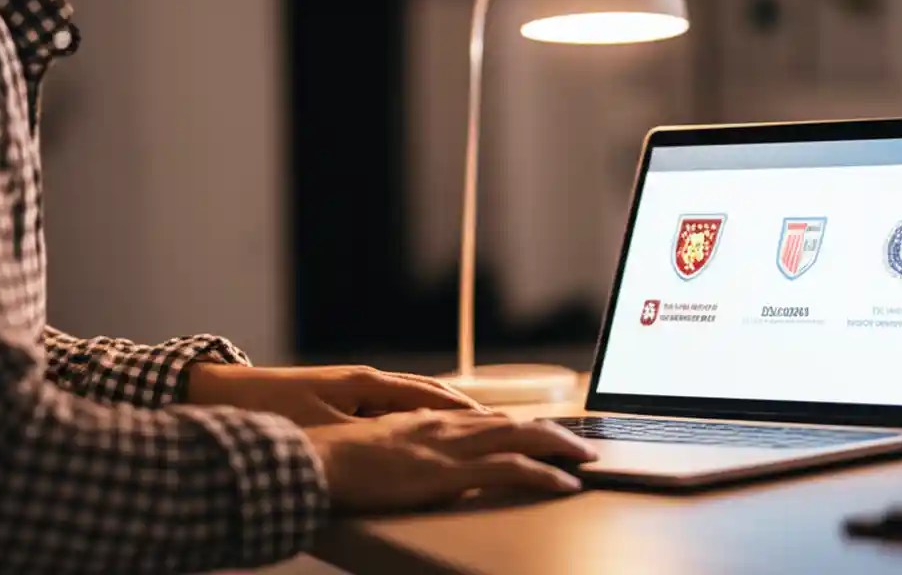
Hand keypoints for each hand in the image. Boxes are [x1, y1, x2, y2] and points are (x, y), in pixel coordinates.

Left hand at [185, 364, 488, 425]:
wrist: (224, 391)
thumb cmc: (270, 410)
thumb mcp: (321, 427)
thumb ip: (364, 438)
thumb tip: (406, 443)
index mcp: (366, 383)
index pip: (427, 394)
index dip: (463, 409)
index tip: (496, 421)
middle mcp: (366, 380)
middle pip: (427, 393)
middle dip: (464, 407)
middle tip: (501, 422)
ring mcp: (354, 387)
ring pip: (411, 398)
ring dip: (444, 409)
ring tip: (475, 423)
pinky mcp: (341, 396)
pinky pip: (392, 405)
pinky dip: (418, 413)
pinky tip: (425, 426)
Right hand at [306, 409, 597, 511]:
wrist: (313, 464)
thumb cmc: (336, 463)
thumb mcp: (379, 450)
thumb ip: (408, 450)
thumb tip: (426, 463)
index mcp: (430, 422)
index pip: (490, 419)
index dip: (523, 425)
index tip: (546, 432)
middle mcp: (447, 426)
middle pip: (514, 423)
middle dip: (554, 432)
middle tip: (583, 444)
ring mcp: (450, 447)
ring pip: (523, 437)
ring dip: (561, 446)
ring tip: (587, 458)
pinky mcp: (450, 472)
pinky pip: (511, 469)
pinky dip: (545, 474)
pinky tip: (565, 482)